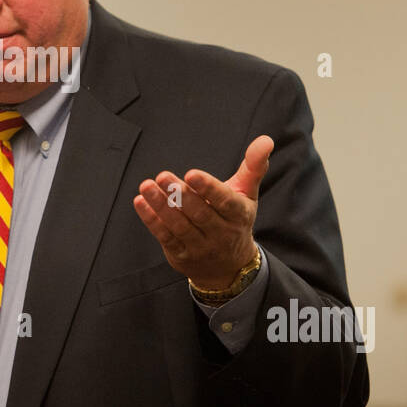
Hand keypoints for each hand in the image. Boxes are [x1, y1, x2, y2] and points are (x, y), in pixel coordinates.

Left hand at [132, 134, 273, 290]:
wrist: (229, 267)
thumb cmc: (235, 219)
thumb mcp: (248, 194)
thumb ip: (254, 166)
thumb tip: (266, 140)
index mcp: (239, 215)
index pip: (225, 201)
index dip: (208, 188)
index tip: (191, 173)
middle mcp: (221, 233)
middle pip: (199, 213)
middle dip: (180, 194)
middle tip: (162, 176)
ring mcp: (201, 247)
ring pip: (179, 226)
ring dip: (161, 205)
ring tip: (146, 186)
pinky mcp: (181, 256)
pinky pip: (165, 237)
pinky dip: (151, 220)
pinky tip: (141, 202)